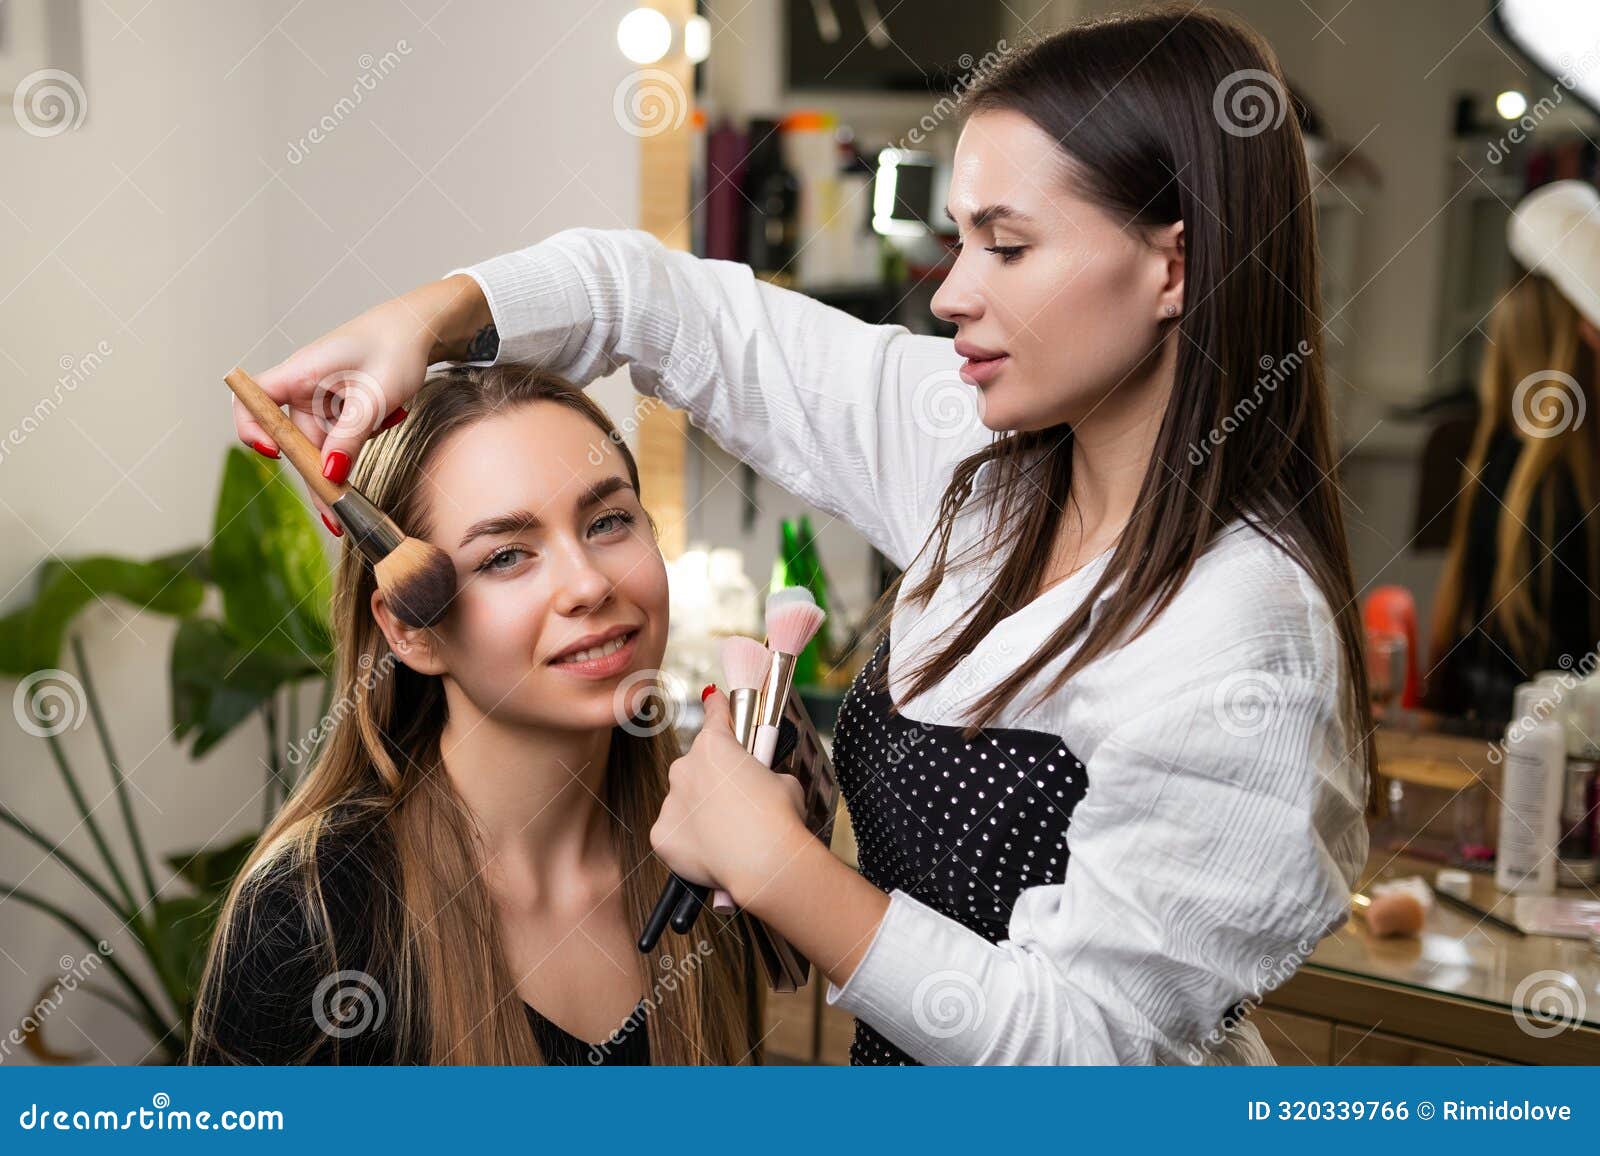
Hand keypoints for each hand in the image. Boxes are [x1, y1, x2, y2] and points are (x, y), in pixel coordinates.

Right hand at [231, 274, 489, 523]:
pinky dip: (359, 444)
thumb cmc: (396, 347)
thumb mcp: (376, 396)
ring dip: (344, 461)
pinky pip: (340, 438)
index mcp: (299, 372)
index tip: (274, 454)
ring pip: (321, 445)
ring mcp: (320, 400)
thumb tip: (328, 473)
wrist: (422, 329)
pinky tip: (388, 418)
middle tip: (336, 516)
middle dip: (315, 476)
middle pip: (293, 441)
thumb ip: (351, 436)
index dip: (253, 430)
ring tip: (371, 463)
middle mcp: (303, 387)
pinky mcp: (339, 409)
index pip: (252, 401)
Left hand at [650, 689, 807, 905]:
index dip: (717, 708)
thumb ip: (763, 773)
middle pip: (697, 766)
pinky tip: (713, 851)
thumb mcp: (784, 781)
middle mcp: (684, 767)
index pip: (713, 715)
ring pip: (684, 800)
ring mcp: (670, 802)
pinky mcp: (661, 835)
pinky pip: (674, 831)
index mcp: (714, 746)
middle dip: (715, 779)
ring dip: (701, 810)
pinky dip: (690, 840)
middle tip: (740, 802)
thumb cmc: (779, 818)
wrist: (765, 863)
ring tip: (730, 833)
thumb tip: (760, 783)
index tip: (712, 699)